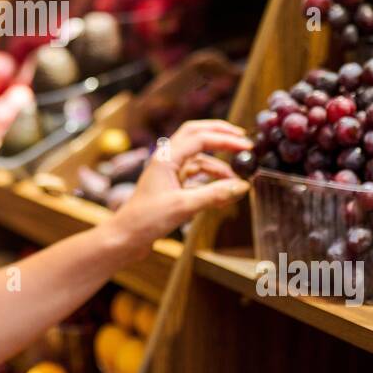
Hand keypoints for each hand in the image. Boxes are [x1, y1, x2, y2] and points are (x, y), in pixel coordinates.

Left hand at [97, 120, 253, 262]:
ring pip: (198, 158)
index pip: (199, 138)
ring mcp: (169, 172)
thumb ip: (214, 195)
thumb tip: (242, 186)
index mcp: (165, 158)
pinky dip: (211, 180)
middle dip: (220, 135)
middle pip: (196, 135)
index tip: (246, 146)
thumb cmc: (146, 220)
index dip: (225, 139)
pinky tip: (223, 191)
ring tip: (237, 177)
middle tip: (243, 140)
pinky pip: (196, 175)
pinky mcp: (172, 186)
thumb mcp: (184, 207)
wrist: (126, 237)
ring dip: (218, 164)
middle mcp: (167, 160)